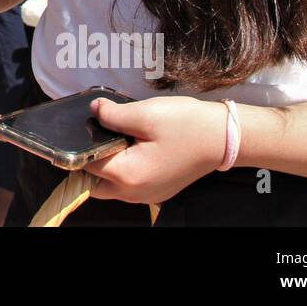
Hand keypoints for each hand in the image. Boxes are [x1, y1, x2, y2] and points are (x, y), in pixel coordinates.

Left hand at [84, 96, 227, 204]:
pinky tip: (137, 147)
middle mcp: (135, 193)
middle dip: (92, 159)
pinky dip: (126, 169)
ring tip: (123, 138)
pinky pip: (130, 184)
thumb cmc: (187, 125)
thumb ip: (112, 114)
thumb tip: (94, 110)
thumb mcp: (145, 113)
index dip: (82, 143)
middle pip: (95, 181)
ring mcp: (147, 195)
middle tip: (104, 133)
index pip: (86, 163)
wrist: (224, 138)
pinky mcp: (157, 191)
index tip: (87, 126)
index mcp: (128, 175)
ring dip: (109, 165)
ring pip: (111, 185)